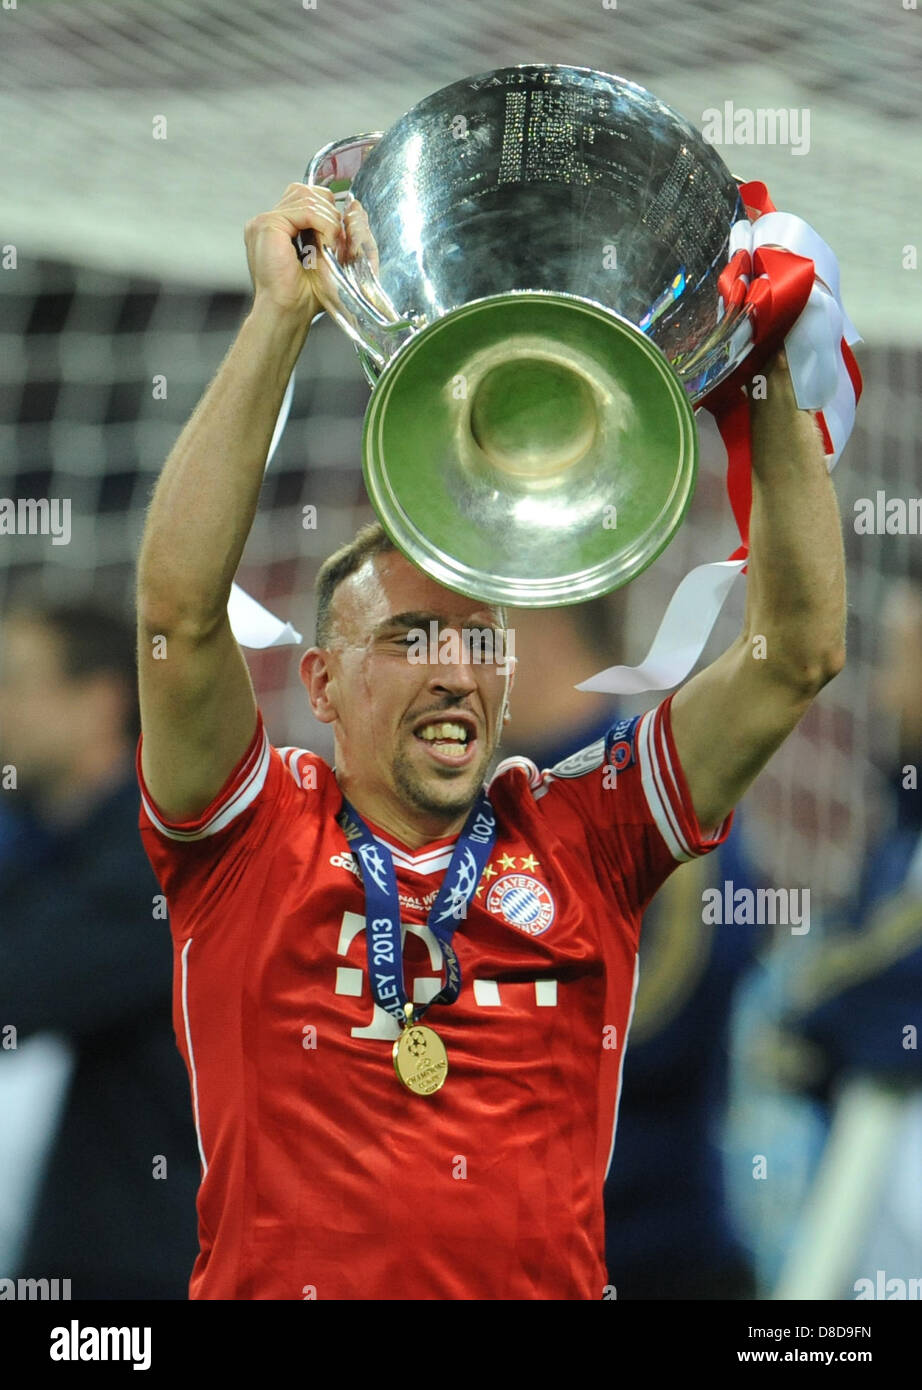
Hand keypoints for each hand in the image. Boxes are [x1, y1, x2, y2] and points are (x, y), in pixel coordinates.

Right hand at [244, 183, 343, 321]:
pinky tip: (326, 245)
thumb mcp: (326, 257)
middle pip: (307, 192)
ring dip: (329, 221)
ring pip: (308, 198)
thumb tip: (354, 206)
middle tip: (337, 243)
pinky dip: (324, 225)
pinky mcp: (268, 225)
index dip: (328, 211)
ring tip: (331, 248)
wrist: (288, 313)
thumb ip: (335, 231)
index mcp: (278, 228)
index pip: (306, 198)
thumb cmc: (306, 296)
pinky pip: (306, 210)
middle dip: (330, 213)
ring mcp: (265, 221)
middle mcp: (269, 222)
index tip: (338, 238)